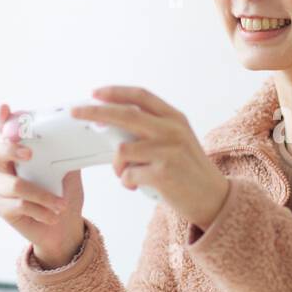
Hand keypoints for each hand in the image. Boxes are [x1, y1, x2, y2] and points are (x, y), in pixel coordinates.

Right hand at [0, 102, 86, 266]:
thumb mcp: (69, 172)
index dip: (2, 120)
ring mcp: (1, 188)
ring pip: (16, 185)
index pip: (7, 133)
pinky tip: (53, 215)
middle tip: (30, 153)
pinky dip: (42, 210)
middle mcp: (5, 168)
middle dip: (11, 149)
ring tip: (61, 204)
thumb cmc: (64, 195)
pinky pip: (21, 205)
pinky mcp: (4, 208)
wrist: (65, 227)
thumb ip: (65, 154)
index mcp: (20, 154)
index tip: (5, 108)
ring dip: (43, 195)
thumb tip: (77, 134)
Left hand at [70, 86, 230, 229]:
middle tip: (76, 114)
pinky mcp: (162, 173)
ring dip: (117, 166)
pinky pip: (127, 174)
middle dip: (95, 112)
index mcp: (175, 118)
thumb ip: (152, 129)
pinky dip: (126, 182)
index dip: (115, 92)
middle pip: (125, 114)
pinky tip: (138, 186)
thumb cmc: (189, 171)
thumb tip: (111, 125)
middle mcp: (172, 130)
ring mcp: (168, 151)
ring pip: (122, 150)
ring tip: (128, 175)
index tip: (94, 93)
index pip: (141, 96)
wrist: (214, 198)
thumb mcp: (177, 141)